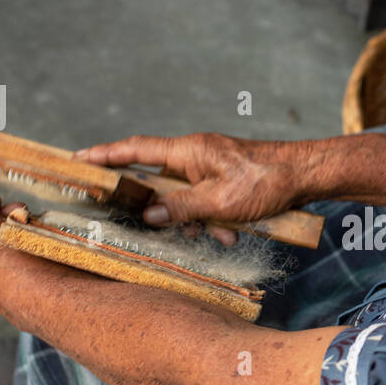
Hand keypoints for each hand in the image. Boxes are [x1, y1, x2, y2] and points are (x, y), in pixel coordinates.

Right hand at [73, 133, 305, 245]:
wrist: (306, 176)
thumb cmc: (266, 181)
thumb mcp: (219, 202)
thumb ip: (181, 209)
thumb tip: (150, 215)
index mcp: (188, 151)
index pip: (135, 149)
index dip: (105, 155)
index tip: (78, 159)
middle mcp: (196, 155)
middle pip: (161, 182)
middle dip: (165, 210)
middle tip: (161, 228)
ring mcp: (212, 166)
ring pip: (187, 198)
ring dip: (198, 222)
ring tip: (219, 235)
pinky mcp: (227, 179)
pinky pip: (209, 203)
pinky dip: (216, 221)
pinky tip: (234, 234)